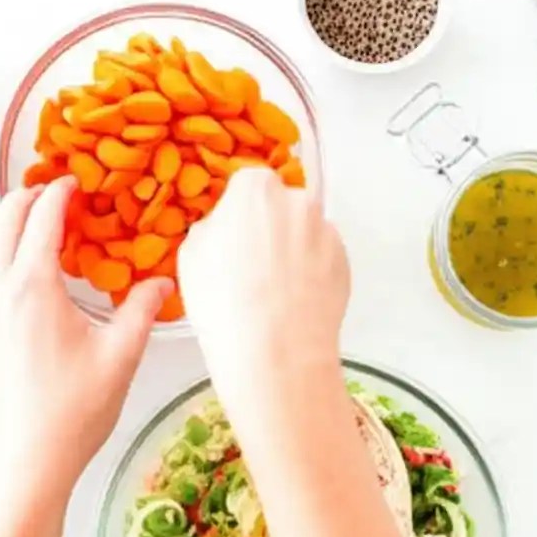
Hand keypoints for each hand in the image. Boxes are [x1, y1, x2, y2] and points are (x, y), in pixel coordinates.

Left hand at [0, 176, 173, 489]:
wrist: (27, 463)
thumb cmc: (74, 412)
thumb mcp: (121, 355)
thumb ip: (142, 309)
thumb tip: (163, 282)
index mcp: (33, 285)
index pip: (42, 215)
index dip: (61, 191)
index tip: (78, 181)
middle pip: (4, 219)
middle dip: (30, 197)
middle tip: (58, 194)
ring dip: (11, 228)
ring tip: (43, 232)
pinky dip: (2, 259)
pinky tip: (28, 280)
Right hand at [178, 168, 349, 409]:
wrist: (275, 351)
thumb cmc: (225, 302)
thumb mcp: (192, 255)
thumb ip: (212, 228)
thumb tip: (223, 229)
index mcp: (255, 189)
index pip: (246, 185)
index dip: (237, 213)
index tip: (231, 238)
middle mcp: (297, 201)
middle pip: (280, 205)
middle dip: (268, 228)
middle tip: (250, 267)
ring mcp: (326, 230)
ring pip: (304, 232)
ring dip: (291, 250)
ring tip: (273, 291)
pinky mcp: (345, 262)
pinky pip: (322, 258)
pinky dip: (311, 273)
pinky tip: (293, 301)